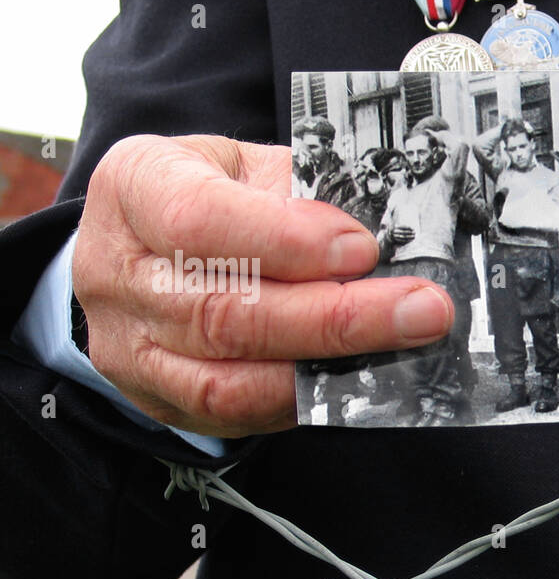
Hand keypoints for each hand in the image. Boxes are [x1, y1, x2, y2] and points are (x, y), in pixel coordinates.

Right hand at [72, 134, 453, 436]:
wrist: (146, 248)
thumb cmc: (211, 194)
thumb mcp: (246, 165)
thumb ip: (301, 192)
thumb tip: (383, 233)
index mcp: (133, 187)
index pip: (198, 219)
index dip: (287, 240)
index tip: (361, 248)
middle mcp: (117, 273)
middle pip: (226, 313)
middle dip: (337, 317)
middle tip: (422, 310)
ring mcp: (131, 347)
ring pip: (232, 379)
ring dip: (330, 366)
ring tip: (407, 345)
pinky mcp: (160, 399)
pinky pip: (239, 413)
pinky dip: (307, 398)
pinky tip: (362, 376)